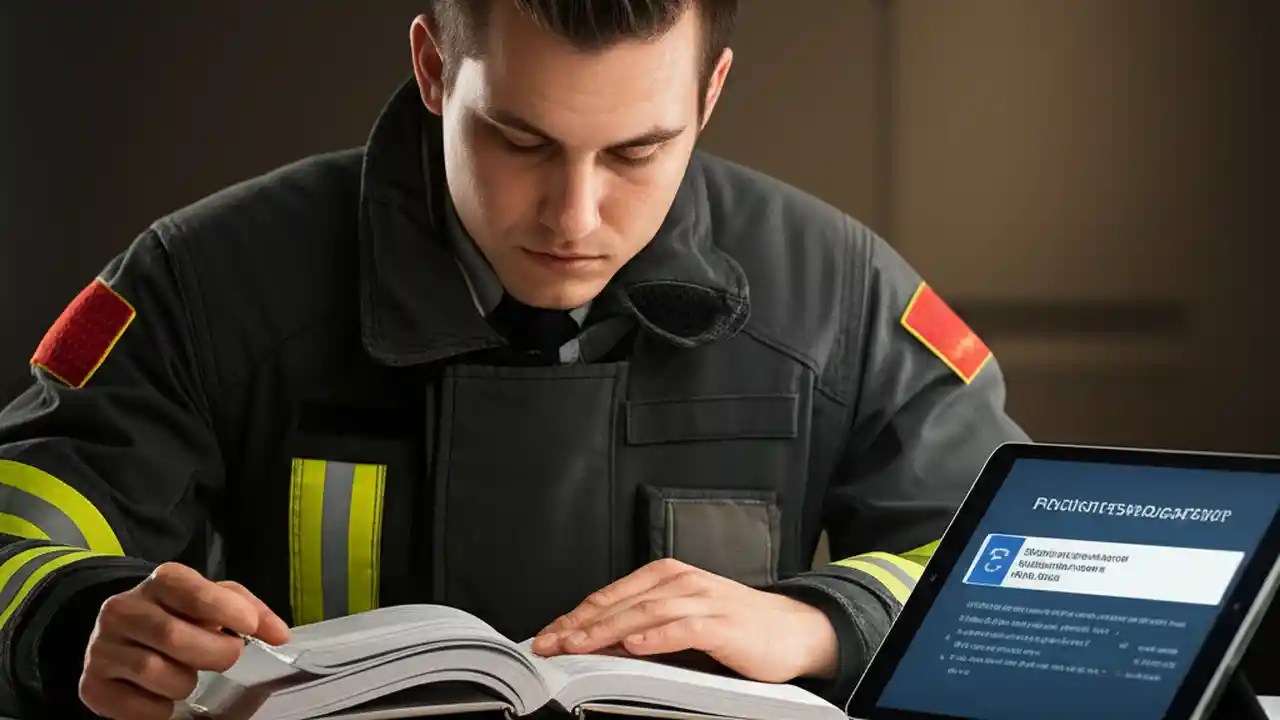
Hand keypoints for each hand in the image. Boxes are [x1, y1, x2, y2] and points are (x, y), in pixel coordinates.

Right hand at [78, 562, 290, 719]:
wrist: (126, 637)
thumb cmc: (182, 617)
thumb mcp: (216, 603)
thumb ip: (250, 611)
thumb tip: (279, 635)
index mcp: (159, 582)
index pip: (188, 590)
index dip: (223, 609)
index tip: (248, 627)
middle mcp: (122, 609)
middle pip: (173, 636)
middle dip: (214, 653)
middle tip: (228, 656)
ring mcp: (101, 648)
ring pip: (155, 672)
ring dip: (186, 682)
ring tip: (189, 674)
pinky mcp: (91, 685)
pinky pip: (135, 707)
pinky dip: (160, 708)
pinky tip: (165, 696)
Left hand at [531, 558, 836, 682]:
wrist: (791, 630)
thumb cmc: (734, 627)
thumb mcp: (682, 620)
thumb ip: (643, 627)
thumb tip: (595, 645)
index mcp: (666, 576)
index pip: (609, 596)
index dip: (574, 616)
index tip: (545, 637)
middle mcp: (680, 581)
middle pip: (620, 603)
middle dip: (579, 625)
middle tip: (549, 644)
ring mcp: (702, 599)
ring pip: (644, 613)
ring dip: (606, 631)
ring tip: (578, 646)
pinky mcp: (723, 623)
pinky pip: (684, 628)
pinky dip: (656, 637)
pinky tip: (633, 647)